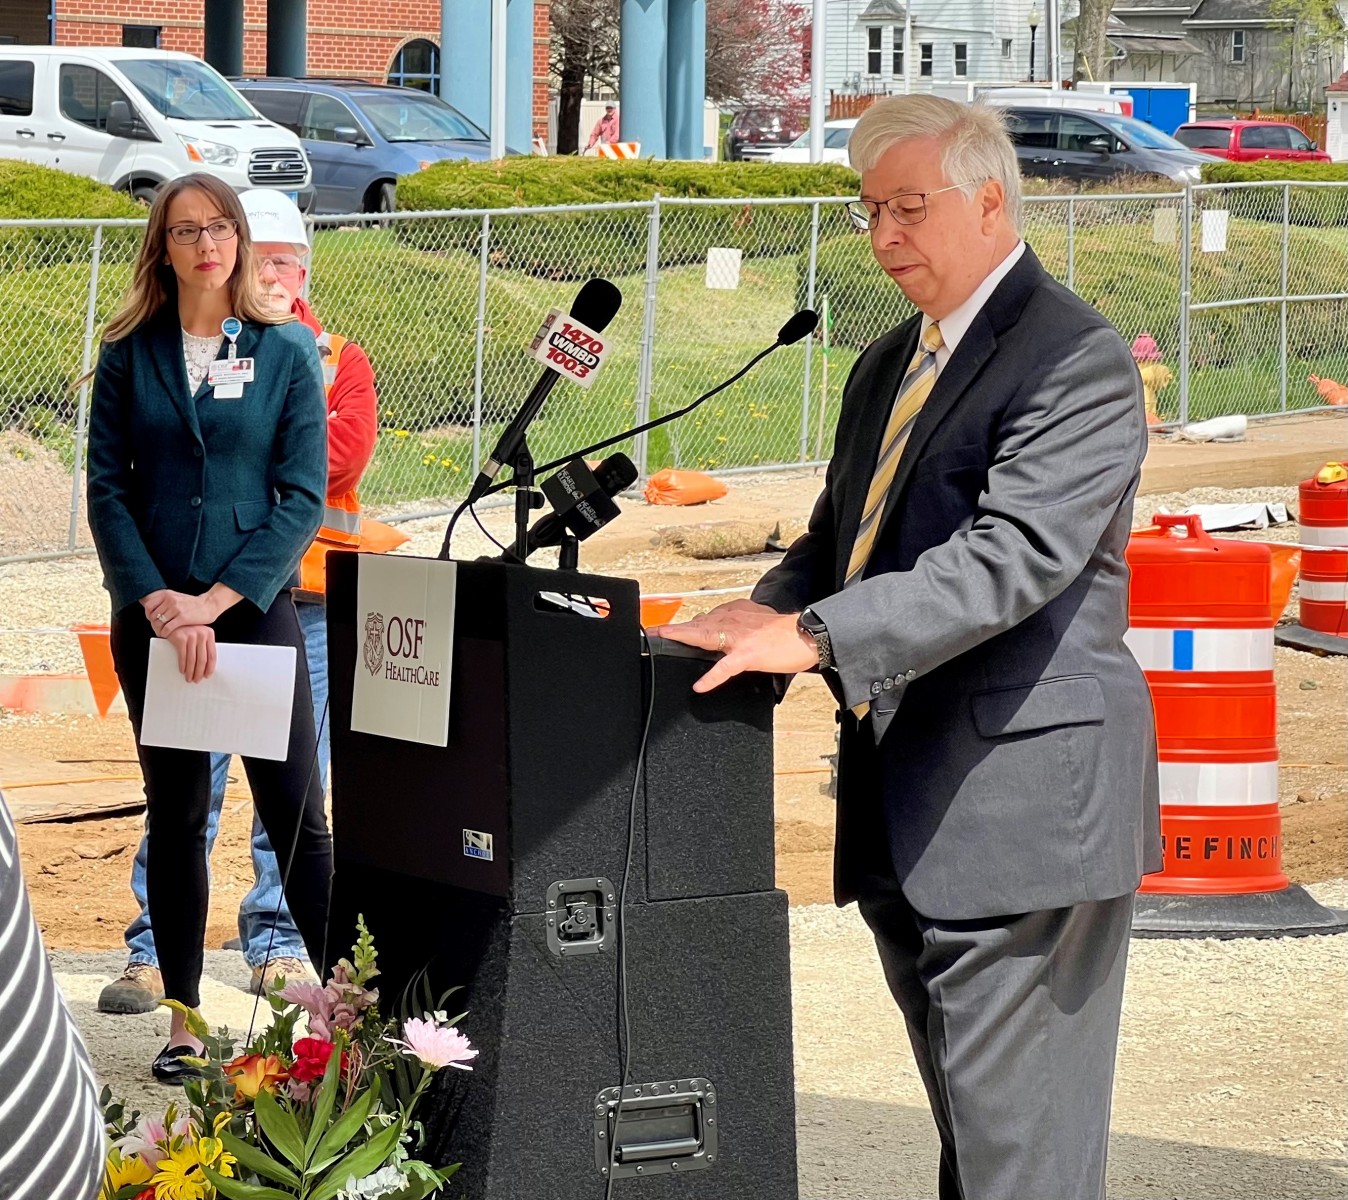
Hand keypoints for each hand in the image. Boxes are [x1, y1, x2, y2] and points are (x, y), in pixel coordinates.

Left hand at [146, 587, 239, 635]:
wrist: (208, 605)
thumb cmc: (192, 604)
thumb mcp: (176, 597)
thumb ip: (165, 601)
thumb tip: (151, 611)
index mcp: (167, 594)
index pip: (148, 605)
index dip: (148, 614)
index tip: (153, 620)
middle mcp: (170, 600)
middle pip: (153, 616)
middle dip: (154, 624)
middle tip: (158, 628)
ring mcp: (176, 608)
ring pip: (159, 623)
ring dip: (159, 630)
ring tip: (162, 632)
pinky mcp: (182, 618)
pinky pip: (167, 628)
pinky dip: (165, 634)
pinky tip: (167, 635)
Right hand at [167, 625, 215, 682]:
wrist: (170, 618)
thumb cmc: (185, 629)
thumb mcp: (198, 634)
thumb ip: (203, 644)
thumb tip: (205, 665)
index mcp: (209, 634)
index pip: (212, 655)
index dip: (210, 667)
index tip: (207, 676)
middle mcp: (202, 634)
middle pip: (203, 659)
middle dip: (199, 672)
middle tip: (196, 680)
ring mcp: (191, 636)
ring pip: (193, 659)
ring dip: (191, 671)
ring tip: (189, 678)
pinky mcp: (181, 638)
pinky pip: (183, 656)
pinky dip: (183, 665)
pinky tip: (182, 671)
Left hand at [651, 599, 817, 692]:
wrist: (807, 635)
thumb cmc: (782, 633)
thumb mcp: (754, 621)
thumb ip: (732, 624)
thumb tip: (713, 629)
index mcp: (734, 614)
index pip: (702, 618)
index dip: (680, 625)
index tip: (660, 629)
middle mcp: (733, 620)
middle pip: (697, 625)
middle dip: (673, 629)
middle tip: (652, 633)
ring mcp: (740, 638)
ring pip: (705, 636)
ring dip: (684, 639)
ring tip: (664, 642)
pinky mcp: (749, 654)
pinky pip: (725, 667)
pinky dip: (711, 677)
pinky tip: (700, 685)